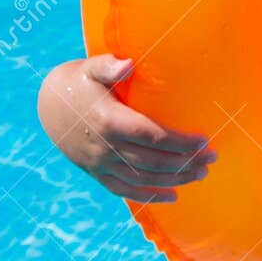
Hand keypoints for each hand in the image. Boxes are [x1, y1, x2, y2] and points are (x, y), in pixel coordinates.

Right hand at [36, 55, 215, 202]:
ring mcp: (99, 164)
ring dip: (174, 180)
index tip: (204, 141)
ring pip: (142, 179)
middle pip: (152, 162)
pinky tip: (173, 197)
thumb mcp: (90, 68)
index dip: (180, 142)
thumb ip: (109, 65)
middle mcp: (104, 147)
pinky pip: (124, 190)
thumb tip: (128, 64)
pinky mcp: (96, 173)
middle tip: (212, 159)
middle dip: (185, 162)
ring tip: (201, 175)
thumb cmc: (79, 81)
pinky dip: (149, 196)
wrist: (49, 106)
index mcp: (108, 121)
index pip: (151, 136)